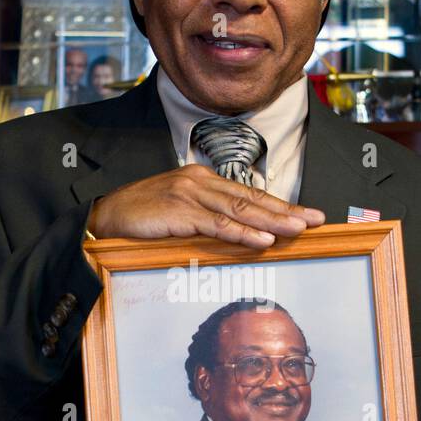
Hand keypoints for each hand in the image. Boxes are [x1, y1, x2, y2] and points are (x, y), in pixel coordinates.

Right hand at [88, 165, 324, 249]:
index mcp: (203, 180)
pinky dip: (243, 232)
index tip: (308, 215)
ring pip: (240, 209)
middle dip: (287, 210)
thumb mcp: (180, 215)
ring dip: (272, 221)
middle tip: (316, 219)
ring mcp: (190, 194)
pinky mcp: (179, 211)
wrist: (104, 218)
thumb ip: (208, 219)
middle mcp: (200, 181)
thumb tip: (241, 235)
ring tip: (298, 229)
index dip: (280, 205)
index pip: (249, 194)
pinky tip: (263, 239)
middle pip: (252, 198)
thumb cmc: (143, 219)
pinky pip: (217, 224)